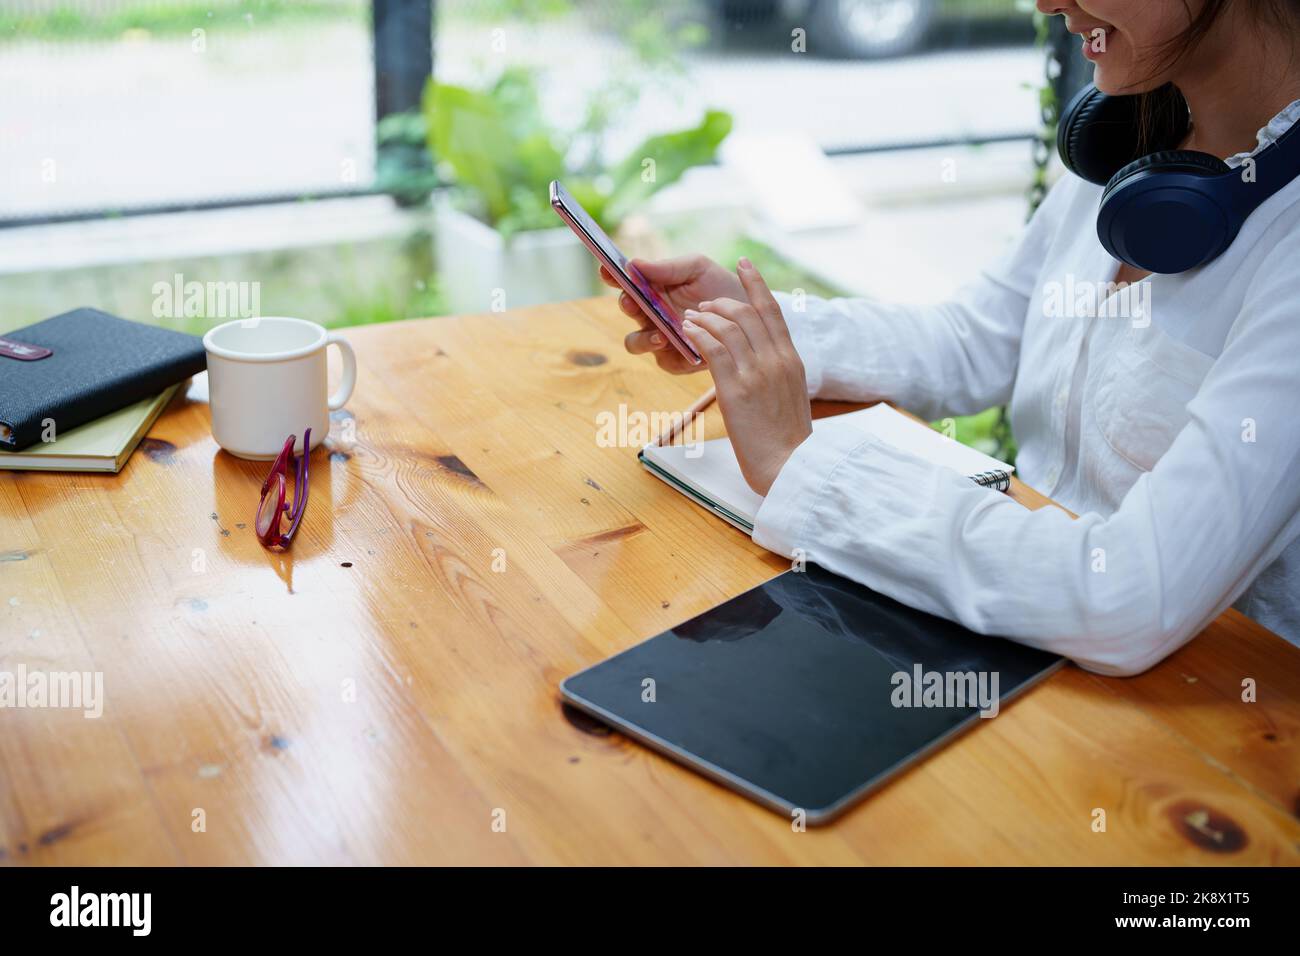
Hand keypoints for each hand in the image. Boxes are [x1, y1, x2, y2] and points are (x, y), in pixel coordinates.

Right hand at [599, 254, 744, 374]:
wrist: (750, 314)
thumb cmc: (721, 287)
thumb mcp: (697, 269)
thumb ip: (667, 267)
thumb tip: (634, 263)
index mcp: (651, 289)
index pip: (624, 282)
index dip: (611, 276)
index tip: (606, 268)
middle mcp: (651, 314)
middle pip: (627, 311)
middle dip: (626, 305)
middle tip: (632, 300)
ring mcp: (660, 339)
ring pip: (635, 342)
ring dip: (643, 338)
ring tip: (661, 334)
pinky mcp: (676, 361)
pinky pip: (664, 362)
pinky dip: (672, 355)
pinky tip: (686, 348)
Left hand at [680, 258, 811, 495]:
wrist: (789, 467)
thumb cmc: (787, 440)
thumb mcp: (790, 398)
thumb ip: (778, 374)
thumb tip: (764, 364)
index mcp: (792, 360)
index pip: (774, 310)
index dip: (756, 283)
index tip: (743, 263)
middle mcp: (777, 360)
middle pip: (747, 313)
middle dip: (721, 302)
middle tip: (704, 305)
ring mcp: (757, 373)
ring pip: (728, 327)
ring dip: (705, 317)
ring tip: (689, 319)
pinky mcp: (736, 389)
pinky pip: (713, 350)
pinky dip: (698, 336)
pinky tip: (687, 333)